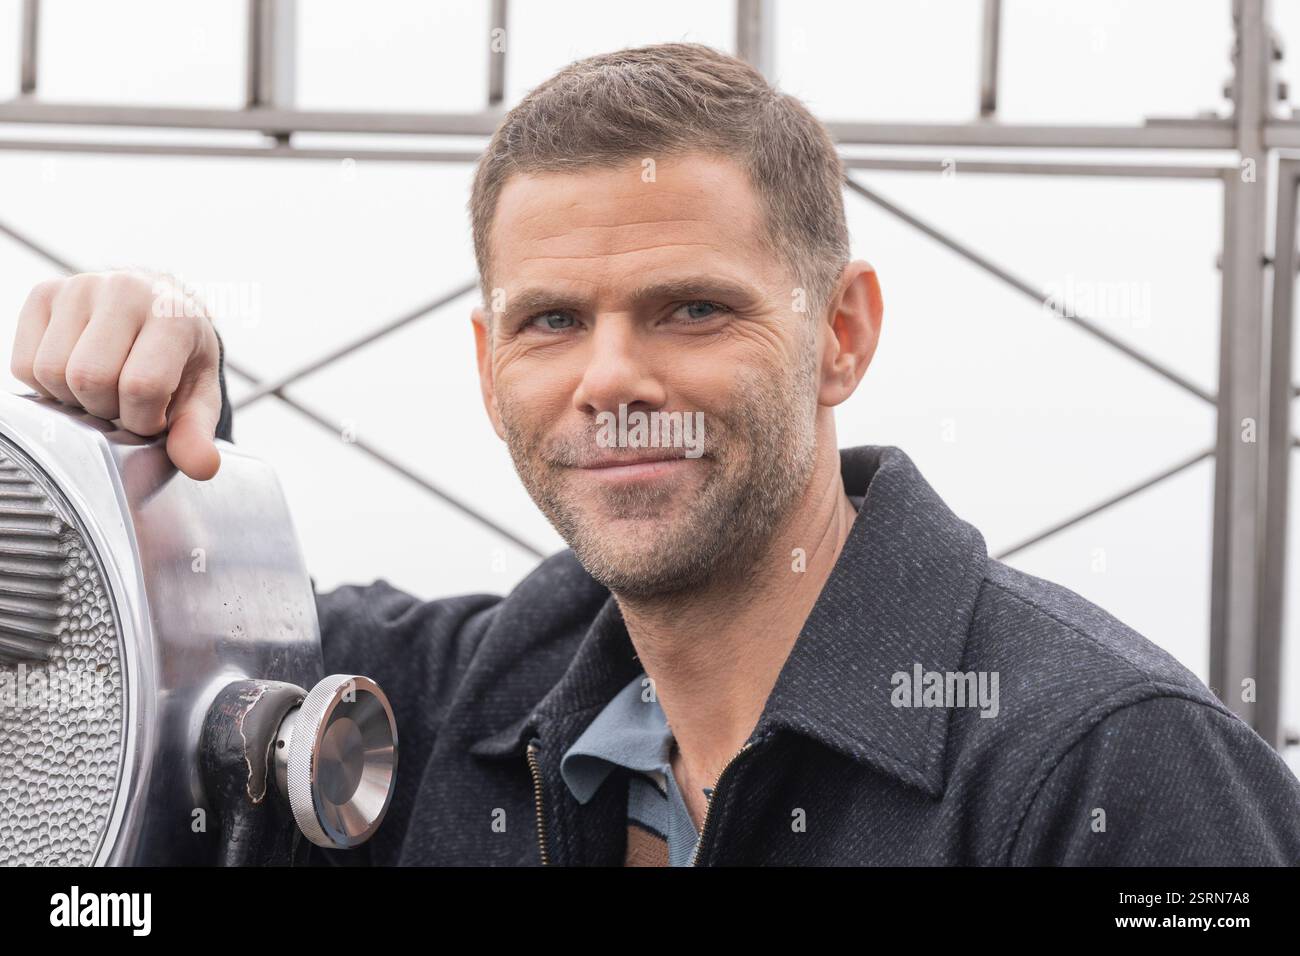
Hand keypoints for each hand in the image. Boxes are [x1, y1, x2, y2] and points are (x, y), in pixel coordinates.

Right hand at [10, 271, 224, 479]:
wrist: (159, 307)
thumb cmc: (179, 355)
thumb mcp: (199, 394)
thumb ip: (197, 432)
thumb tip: (202, 466)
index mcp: (172, 315)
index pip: (142, 385)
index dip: (143, 419)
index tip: (154, 417)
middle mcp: (125, 291)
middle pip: (89, 378)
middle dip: (106, 409)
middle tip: (125, 403)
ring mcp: (79, 288)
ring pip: (51, 372)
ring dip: (74, 399)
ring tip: (102, 388)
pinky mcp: (44, 295)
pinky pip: (23, 365)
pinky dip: (46, 387)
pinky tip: (75, 378)